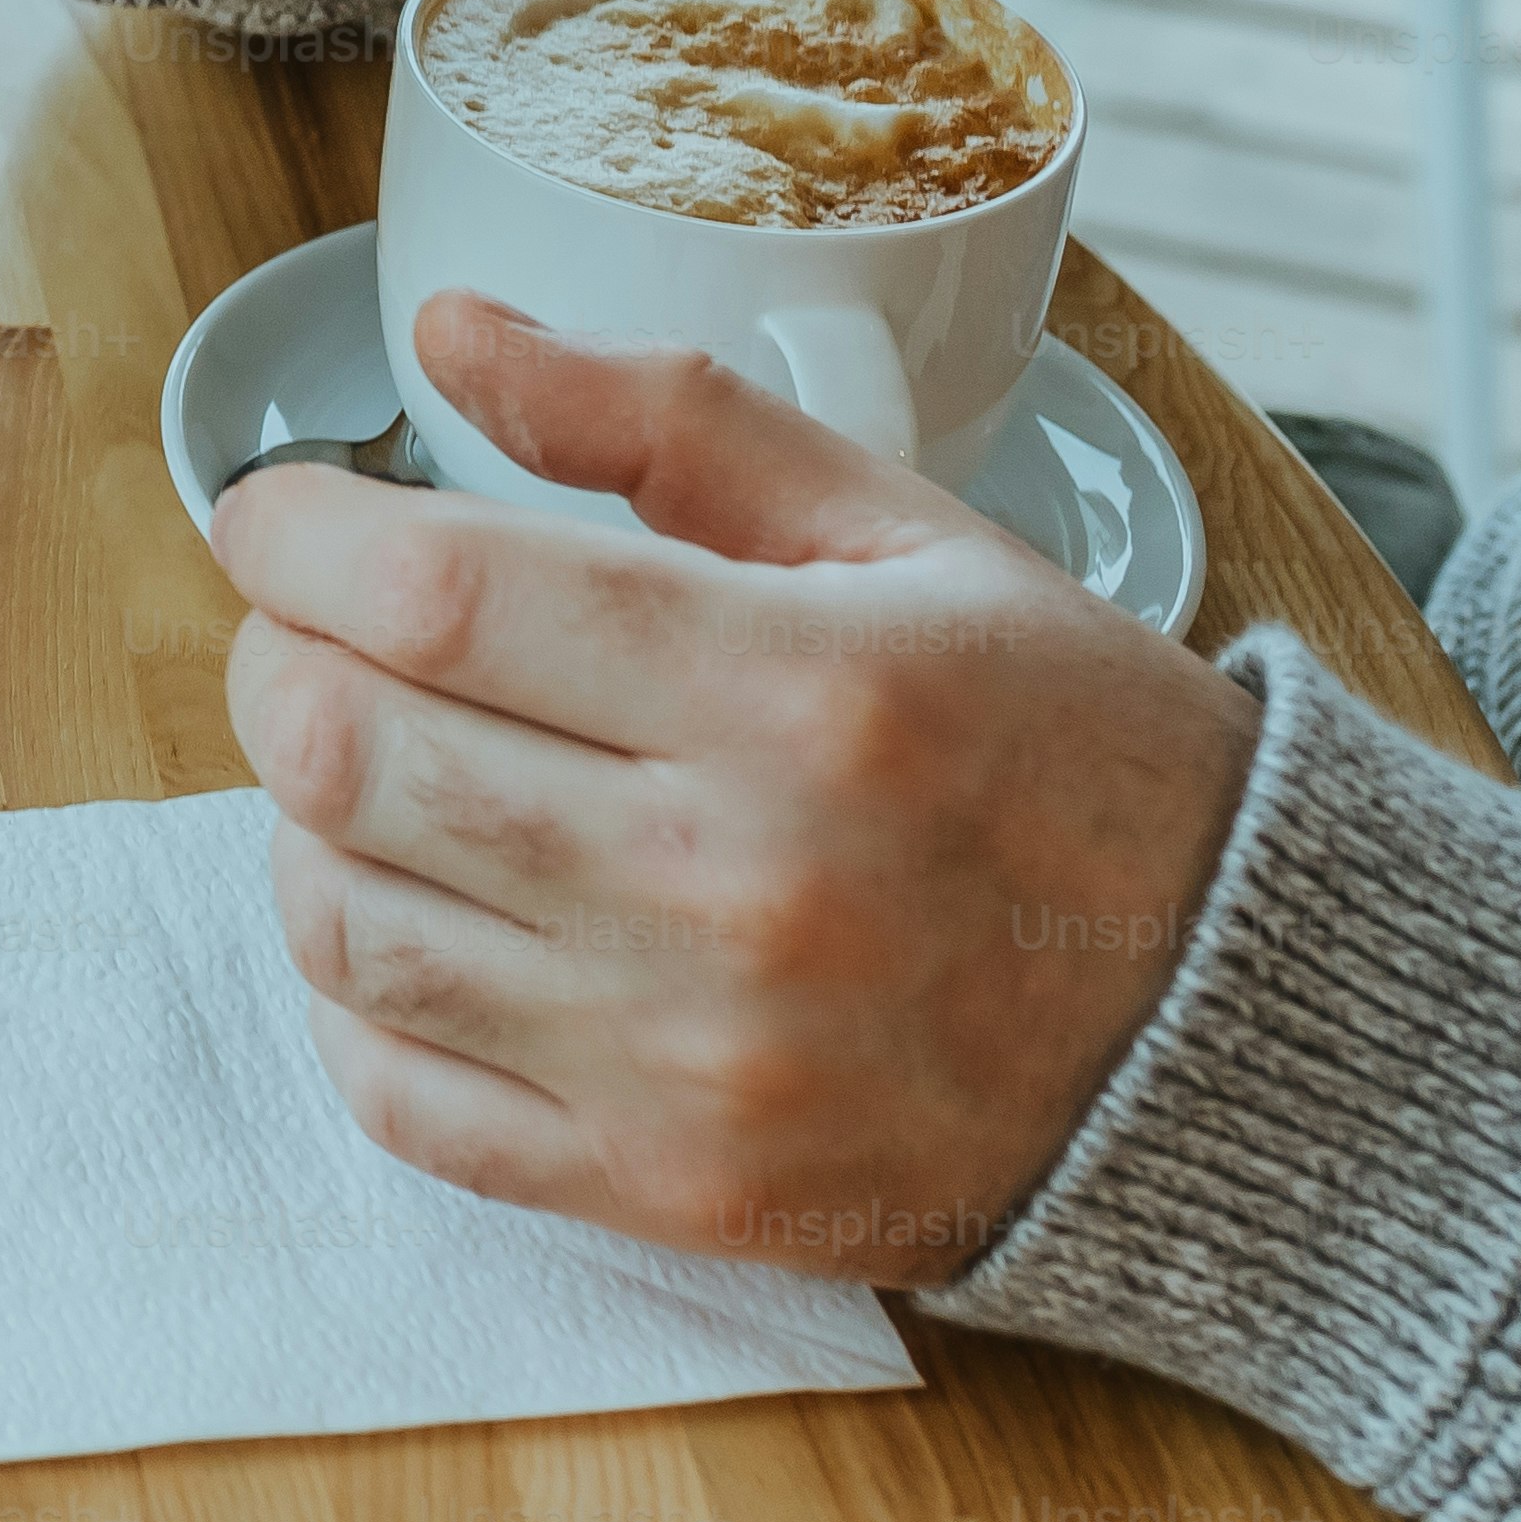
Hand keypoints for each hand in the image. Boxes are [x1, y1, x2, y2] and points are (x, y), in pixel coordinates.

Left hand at [217, 291, 1260, 1283]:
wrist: (1243, 1034)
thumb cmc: (1078, 757)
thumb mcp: (912, 537)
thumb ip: (668, 416)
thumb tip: (450, 330)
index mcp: (800, 692)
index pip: (436, 591)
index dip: (298, 534)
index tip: (277, 511)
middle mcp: (734, 885)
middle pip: (355, 752)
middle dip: (278, 660)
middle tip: (306, 624)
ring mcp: (694, 1060)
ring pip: (347, 924)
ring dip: (299, 820)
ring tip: (356, 759)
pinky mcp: (676, 1191)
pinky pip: (405, 1101)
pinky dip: (350, 997)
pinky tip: (401, 912)